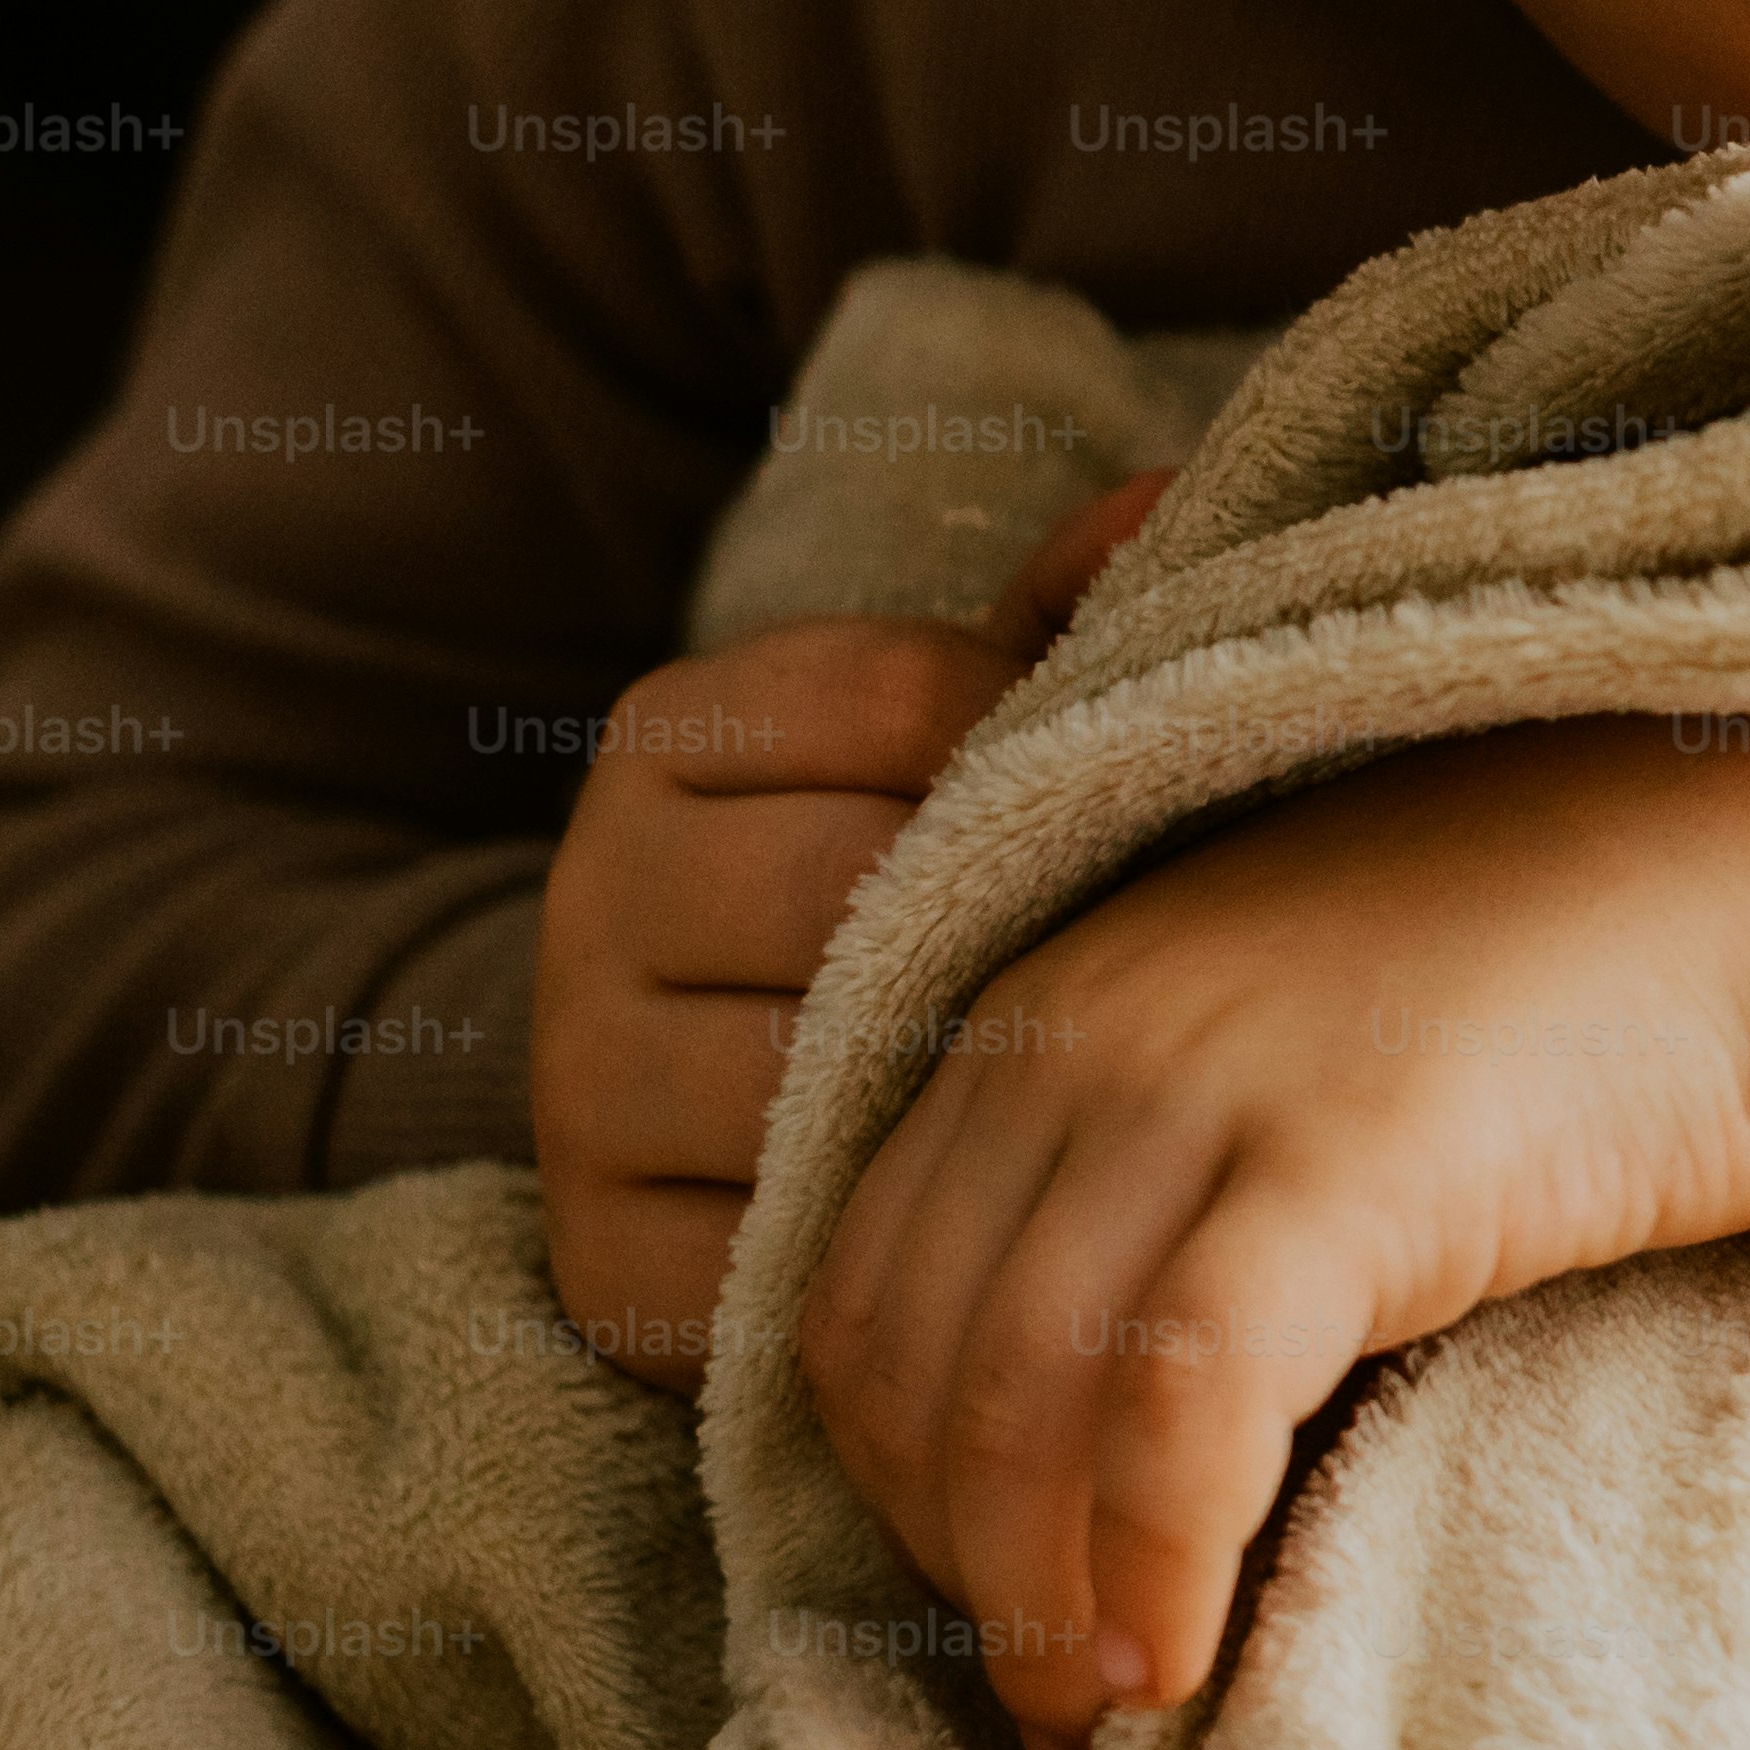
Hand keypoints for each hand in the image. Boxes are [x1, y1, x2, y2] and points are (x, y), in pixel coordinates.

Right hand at [532, 476, 1169, 1390]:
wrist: (707, 1084)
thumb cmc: (893, 873)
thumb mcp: (951, 732)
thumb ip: (1055, 621)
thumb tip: (1173, 493)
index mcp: (670, 730)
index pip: (896, 700)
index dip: (1036, 751)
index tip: (1101, 803)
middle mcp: (592, 892)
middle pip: (852, 890)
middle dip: (1001, 932)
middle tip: (1115, 968)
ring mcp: (577, 1078)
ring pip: (814, 1073)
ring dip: (962, 1090)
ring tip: (1067, 1091)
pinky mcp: (599, 1256)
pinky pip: (783, 1256)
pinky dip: (898, 1243)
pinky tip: (979, 1213)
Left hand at [794, 705, 1749, 1749]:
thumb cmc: (1559, 978)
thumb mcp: (1297, 1048)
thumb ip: (1172, 1179)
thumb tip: (1107, 1442)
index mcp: (1056, 1004)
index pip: (868, 1294)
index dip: (899, 1491)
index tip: (999, 1614)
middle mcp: (1090, 1028)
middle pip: (919, 1367)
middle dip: (959, 1574)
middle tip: (1056, 1713)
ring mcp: (1209, 1082)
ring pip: (1019, 1399)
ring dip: (1040, 1603)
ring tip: (1113, 1724)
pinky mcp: (1348, 1154)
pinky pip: (1179, 1400)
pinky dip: (1157, 1558)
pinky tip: (1193, 1660)